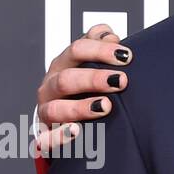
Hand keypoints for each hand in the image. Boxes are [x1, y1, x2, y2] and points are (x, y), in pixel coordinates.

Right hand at [35, 24, 131, 155]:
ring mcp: (47, 110)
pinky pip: (47, 139)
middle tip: (121, 81)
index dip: (101, 50)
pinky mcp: (46, 135)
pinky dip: (60, 135)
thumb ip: (98, 46)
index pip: (77, 50)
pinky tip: (76, 131)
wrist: (63, 118)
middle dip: (94, 78)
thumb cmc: (82, 88)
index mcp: (63, 64)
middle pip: (67, 78)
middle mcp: (51, 85)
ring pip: (56, 108)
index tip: (127, 56)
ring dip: (80, 107)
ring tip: (105, 106)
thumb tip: (109, 34)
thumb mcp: (88, 64)